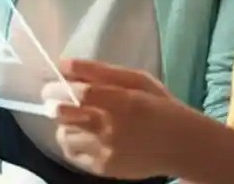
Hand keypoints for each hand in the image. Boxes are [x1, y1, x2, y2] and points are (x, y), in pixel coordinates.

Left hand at [42, 59, 195, 179]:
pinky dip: (72, 141)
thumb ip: (101, 71)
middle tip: (54, 99)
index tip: (51, 84)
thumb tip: (64, 64)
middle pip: (65, 115)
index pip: (82, 94)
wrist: (182, 146)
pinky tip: (85, 134)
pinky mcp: (104, 169)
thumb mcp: (138, 80)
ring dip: (65, 124)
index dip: (59, 87)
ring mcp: (107, 152)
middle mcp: (113, 129)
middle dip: (54, 104)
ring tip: (77, 118)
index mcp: (125, 102)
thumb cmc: (160, 106)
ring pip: (64, 135)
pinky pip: (72, 153)